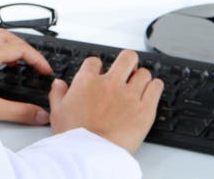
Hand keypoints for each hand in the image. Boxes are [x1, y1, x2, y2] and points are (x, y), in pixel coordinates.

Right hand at [48, 49, 162, 153]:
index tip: (99, 73)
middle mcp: (110, 83)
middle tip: (127, 69)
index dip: (98, 66)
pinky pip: (156, 87)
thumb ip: (58, 94)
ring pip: (144, 73)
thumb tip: (59, 84)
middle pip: (126, 58)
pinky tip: (152, 90)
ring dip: (142, 77)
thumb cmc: (74, 137)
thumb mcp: (57, 113)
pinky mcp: (145, 109)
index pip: (95, 62)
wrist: (90, 154)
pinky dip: (155, 87)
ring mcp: (129, 94)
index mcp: (87, 81)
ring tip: (140, 84)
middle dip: (127, 62)